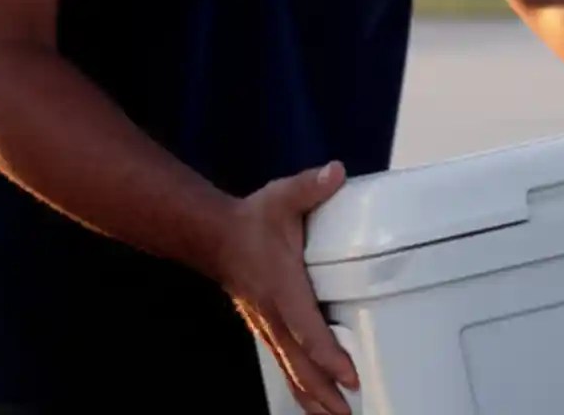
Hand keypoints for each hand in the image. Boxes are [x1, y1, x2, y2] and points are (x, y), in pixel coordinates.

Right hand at [218, 161, 358, 414]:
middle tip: (350, 412)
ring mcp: (268, 326)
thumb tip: (334, 173)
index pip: (307, 329)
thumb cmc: (251, 221)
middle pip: (300, 365)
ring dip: (313, 398)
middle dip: (325, 393)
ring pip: (291, 371)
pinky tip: (316, 402)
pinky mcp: (268, 330)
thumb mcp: (283, 197)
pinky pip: (286, 365)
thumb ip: (310, 186)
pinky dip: (302, 387)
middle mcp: (273, 314)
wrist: (213, 236)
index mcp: (282, 287)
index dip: (329, 355)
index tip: (351, 375)